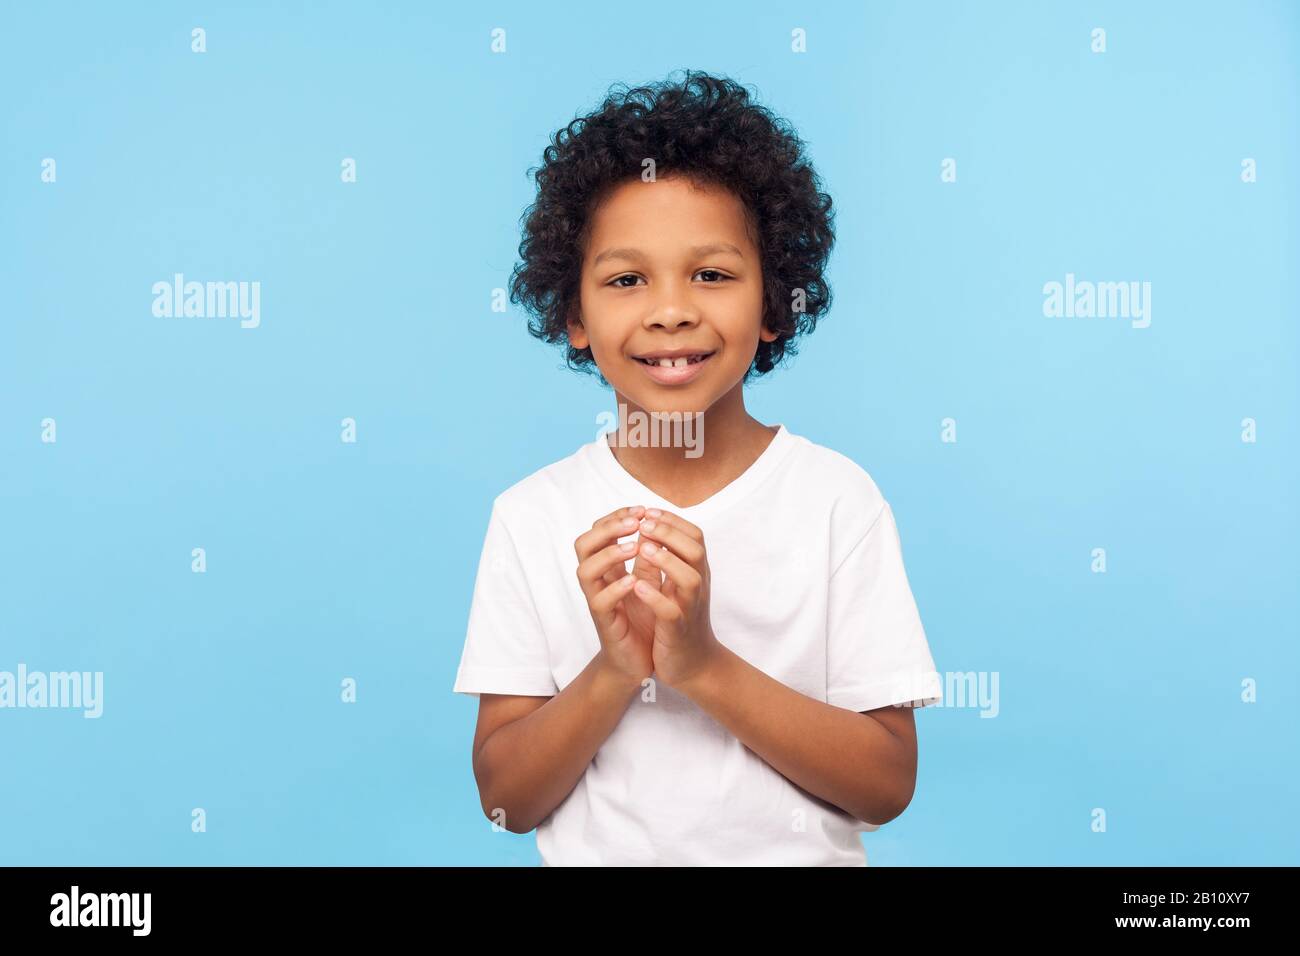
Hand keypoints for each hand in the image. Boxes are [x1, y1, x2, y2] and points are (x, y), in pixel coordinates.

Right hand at [574, 506, 654, 687]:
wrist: (638, 661)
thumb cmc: (642, 619)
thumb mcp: (646, 581)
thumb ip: (645, 556)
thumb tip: (653, 523)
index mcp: (607, 568)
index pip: (599, 531)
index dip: (616, 516)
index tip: (641, 509)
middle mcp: (597, 582)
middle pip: (583, 544)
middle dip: (608, 528)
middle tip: (635, 522)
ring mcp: (598, 601)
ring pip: (585, 570)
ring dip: (610, 554)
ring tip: (635, 547)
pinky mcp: (605, 623)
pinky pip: (601, 602)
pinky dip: (616, 589)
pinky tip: (635, 582)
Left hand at [627, 509, 723, 689]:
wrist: (693, 664)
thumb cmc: (680, 620)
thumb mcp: (674, 585)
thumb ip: (665, 557)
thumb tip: (648, 525)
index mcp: (697, 572)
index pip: (694, 535)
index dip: (672, 520)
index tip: (647, 511)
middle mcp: (698, 586)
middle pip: (695, 549)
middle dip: (668, 533)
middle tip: (643, 523)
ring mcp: (691, 608)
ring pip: (688, 577)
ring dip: (665, 560)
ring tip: (641, 548)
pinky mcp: (679, 630)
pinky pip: (671, 611)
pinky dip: (655, 597)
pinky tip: (637, 586)